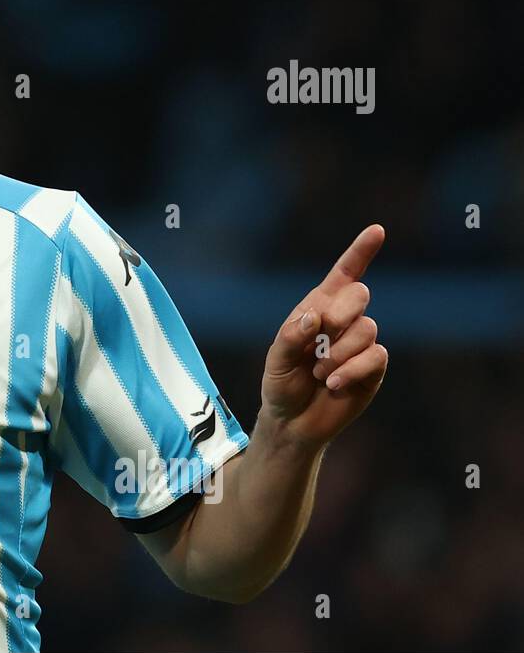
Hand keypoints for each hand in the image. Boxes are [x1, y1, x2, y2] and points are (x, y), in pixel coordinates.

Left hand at [259, 224, 389, 450]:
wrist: (293, 421)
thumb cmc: (281, 384)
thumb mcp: (275, 359)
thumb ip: (290, 335)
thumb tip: (315, 316)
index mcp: (318, 308)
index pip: (344, 274)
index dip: (360, 252)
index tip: (377, 230)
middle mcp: (343, 321)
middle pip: (359, 295)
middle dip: (340, 313)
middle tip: (320, 337)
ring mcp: (360, 344)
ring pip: (367, 329)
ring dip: (339, 352)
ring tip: (319, 372)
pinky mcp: (373, 368)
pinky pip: (375, 357)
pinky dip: (351, 370)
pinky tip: (333, 383)